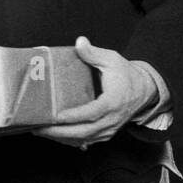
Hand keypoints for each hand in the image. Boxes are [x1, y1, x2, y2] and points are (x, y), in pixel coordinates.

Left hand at [33, 35, 157, 148]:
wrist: (145, 91)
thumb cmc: (127, 75)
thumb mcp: (112, 60)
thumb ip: (94, 53)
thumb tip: (80, 42)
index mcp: (113, 102)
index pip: (92, 113)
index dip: (73, 116)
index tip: (55, 117)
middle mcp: (111, 120)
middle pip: (83, 132)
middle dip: (58, 132)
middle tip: (37, 127)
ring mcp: (108, 130)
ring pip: (82, 139)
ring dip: (60, 138)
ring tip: (40, 131)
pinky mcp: (105, 134)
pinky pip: (85, 141)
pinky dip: (68, 140)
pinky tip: (53, 135)